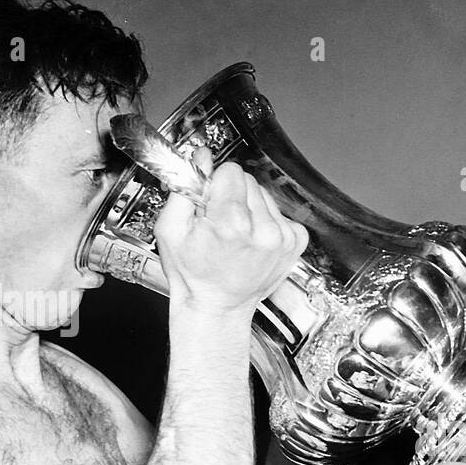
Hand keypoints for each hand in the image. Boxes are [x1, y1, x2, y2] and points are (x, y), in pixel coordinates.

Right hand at [153, 147, 307, 312]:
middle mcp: (264, 230)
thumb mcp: (170, 229)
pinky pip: (278, 212)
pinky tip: (251, 241)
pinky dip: (264, 221)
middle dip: (231, 195)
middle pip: (248, 180)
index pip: (230, 171)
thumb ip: (184, 186)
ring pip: (263, 195)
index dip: (214, 184)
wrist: (218, 307)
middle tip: (218, 224)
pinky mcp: (295, 242)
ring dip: (248, 208)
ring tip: (235, 235)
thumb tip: (201, 157)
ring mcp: (283, 238)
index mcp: (233, 224)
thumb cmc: (194, 275)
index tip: (208, 204)